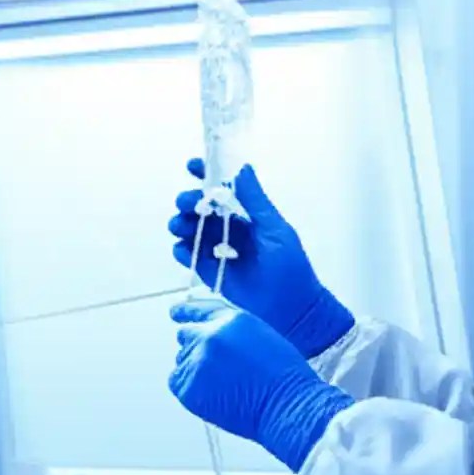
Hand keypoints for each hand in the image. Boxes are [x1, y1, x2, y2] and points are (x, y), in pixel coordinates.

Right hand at [168, 159, 352, 356]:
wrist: (292, 308)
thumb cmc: (290, 267)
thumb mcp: (274, 229)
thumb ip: (255, 200)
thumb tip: (242, 168)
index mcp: (249, 216)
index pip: (224, 190)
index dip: (207, 175)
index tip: (192, 165)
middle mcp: (232, 230)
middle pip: (202, 209)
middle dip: (190, 202)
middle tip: (188, 204)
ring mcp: (221, 251)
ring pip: (193, 231)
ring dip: (183, 224)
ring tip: (181, 226)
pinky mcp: (212, 273)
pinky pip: (191, 257)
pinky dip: (183, 251)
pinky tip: (183, 249)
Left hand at [169, 299, 353, 471]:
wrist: (286, 405)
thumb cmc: (283, 376)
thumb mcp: (260, 335)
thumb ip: (231, 327)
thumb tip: (210, 329)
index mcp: (231, 319)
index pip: (198, 308)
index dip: (185, 311)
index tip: (176, 312)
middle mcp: (210, 336)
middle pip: (186, 334)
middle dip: (196, 346)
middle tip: (215, 365)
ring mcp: (197, 361)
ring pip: (182, 359)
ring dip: (195, 367)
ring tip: (224, 384)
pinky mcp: (189, 387)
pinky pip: (178, 382)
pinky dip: (190, 387)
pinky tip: (214, 393)